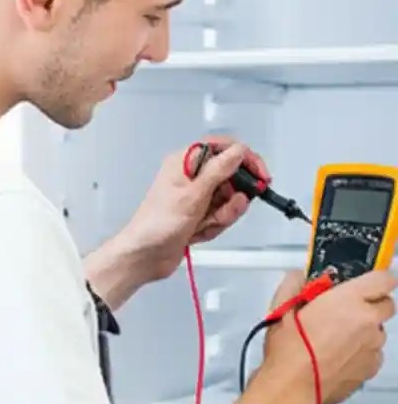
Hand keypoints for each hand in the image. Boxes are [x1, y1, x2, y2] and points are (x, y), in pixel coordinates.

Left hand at [118, 136, 269, 279]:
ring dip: (222, 216)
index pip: (223, 148)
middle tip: (223, 210)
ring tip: (203, 224)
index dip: (245, 159)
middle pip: (231, 177)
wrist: (145, 255)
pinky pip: (221, 216)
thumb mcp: (192, 196)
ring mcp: (195, 196)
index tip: (260, 176)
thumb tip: (237, 152)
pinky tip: (198, 232)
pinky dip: (214, 226)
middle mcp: (190, 177)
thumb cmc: (157, 225)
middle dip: (231, 199)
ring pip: (228, 200)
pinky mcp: (198, 214)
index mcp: (184, 162)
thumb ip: (218, 171)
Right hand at [260, 269, 394, 403]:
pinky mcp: (371, 367)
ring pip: (377, 331)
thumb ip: (294, 285)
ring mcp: (373, 346)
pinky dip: (359, 352)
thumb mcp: (280, 309)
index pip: (384, 278)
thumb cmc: (288, 352)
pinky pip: (372, 353)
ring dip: (362, 330)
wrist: (291, 388)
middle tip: (343, 310)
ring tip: (332, 338)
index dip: (374, 279)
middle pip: (386, 305)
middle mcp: (368, 322)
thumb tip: (298, 277)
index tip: (365, 281)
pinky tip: (335, 355)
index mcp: (349, 301)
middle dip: (369, 305)